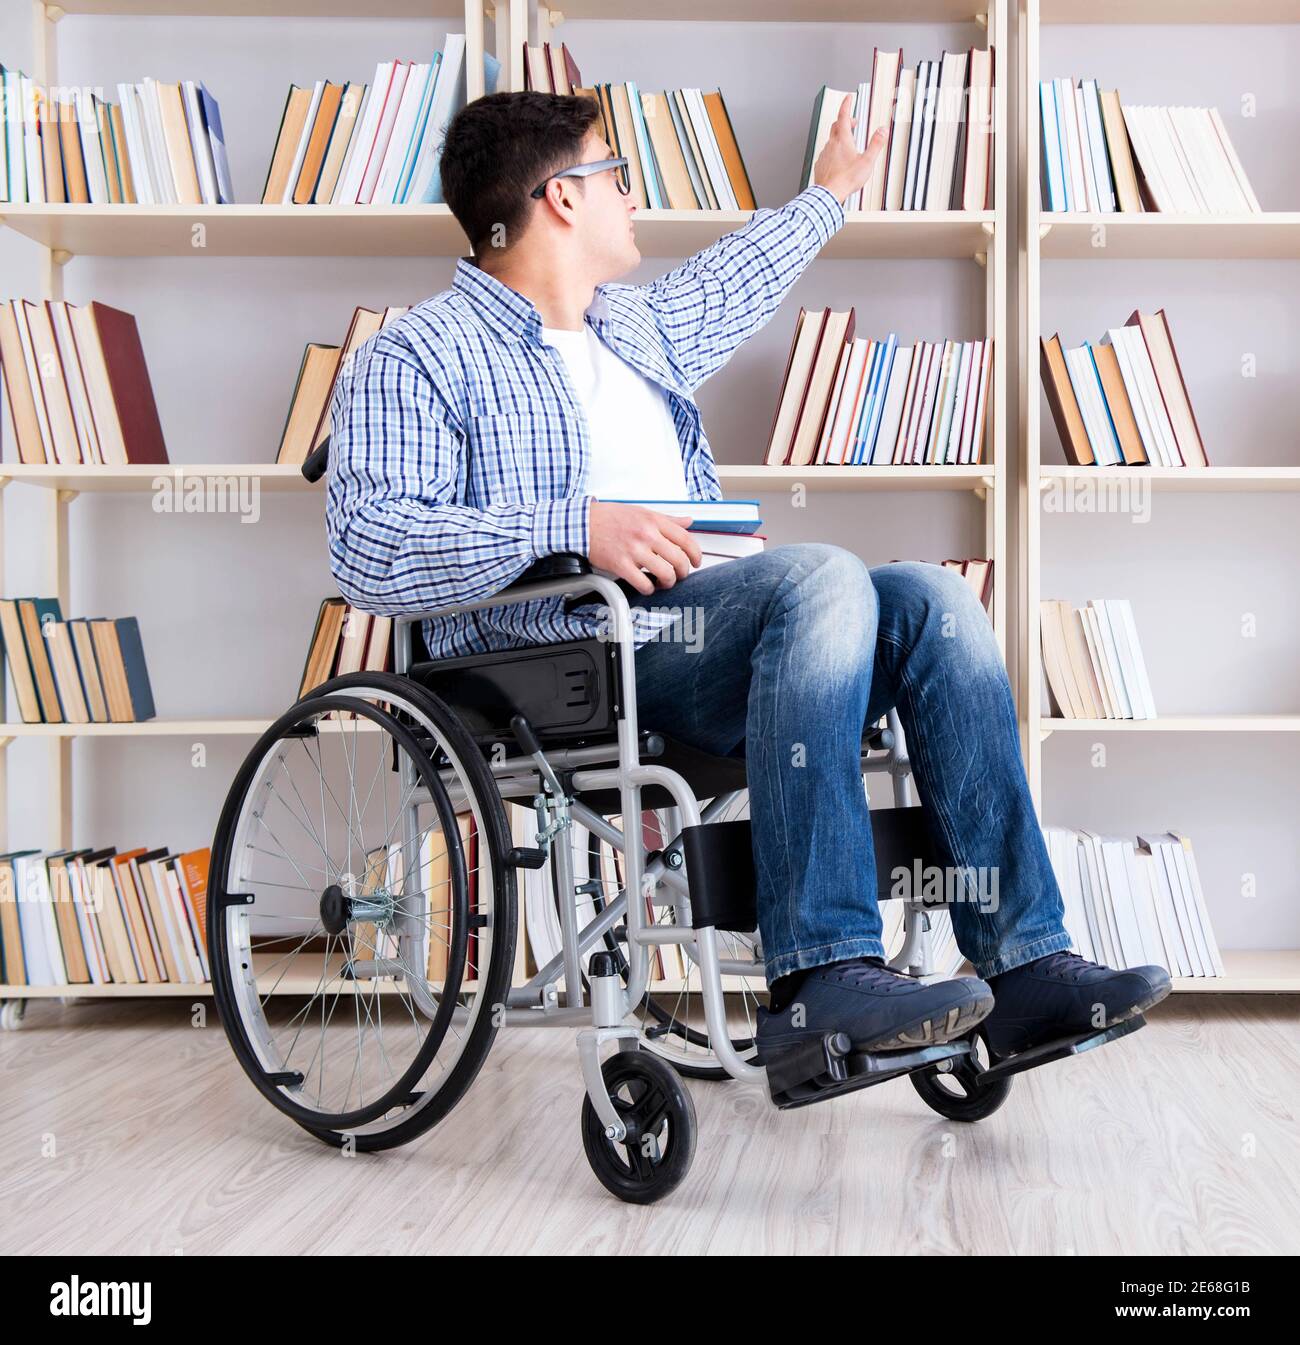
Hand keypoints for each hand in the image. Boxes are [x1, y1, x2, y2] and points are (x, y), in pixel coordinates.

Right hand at [587, 501, 703, 594]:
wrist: (581, 523)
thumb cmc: (609, 518)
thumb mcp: (641, 512)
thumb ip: (666, 519)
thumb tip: (688, 521)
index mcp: (653, 520)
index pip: (686, 539)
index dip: (696, 554)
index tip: (696, 562)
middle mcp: (646, 534)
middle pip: (679, 560)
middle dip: (683, 572)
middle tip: (679, 575)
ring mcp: (634, 550)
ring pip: (665, 574)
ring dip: (668, 582)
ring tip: (663, 582)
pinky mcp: (621, 565)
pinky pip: (644, 584)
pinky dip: (649, 589)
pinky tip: (647, 585)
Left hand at [813, 94, 888, 205]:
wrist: (829, 194)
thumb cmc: (846, 180)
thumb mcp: (867, 161)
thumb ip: (876, 144)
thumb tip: (882, 130)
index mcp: (843, 140)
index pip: (843, 116)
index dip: (846, 105)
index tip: (848, 97)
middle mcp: (831, 145)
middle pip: (836, 126)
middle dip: (845, 120)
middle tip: (853, 122)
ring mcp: (824, 155)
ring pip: (831, 140)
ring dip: (839, 137)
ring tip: (848, 142)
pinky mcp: (820, 165)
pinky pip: (826, 153)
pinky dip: (833, 151)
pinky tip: (838, 159)